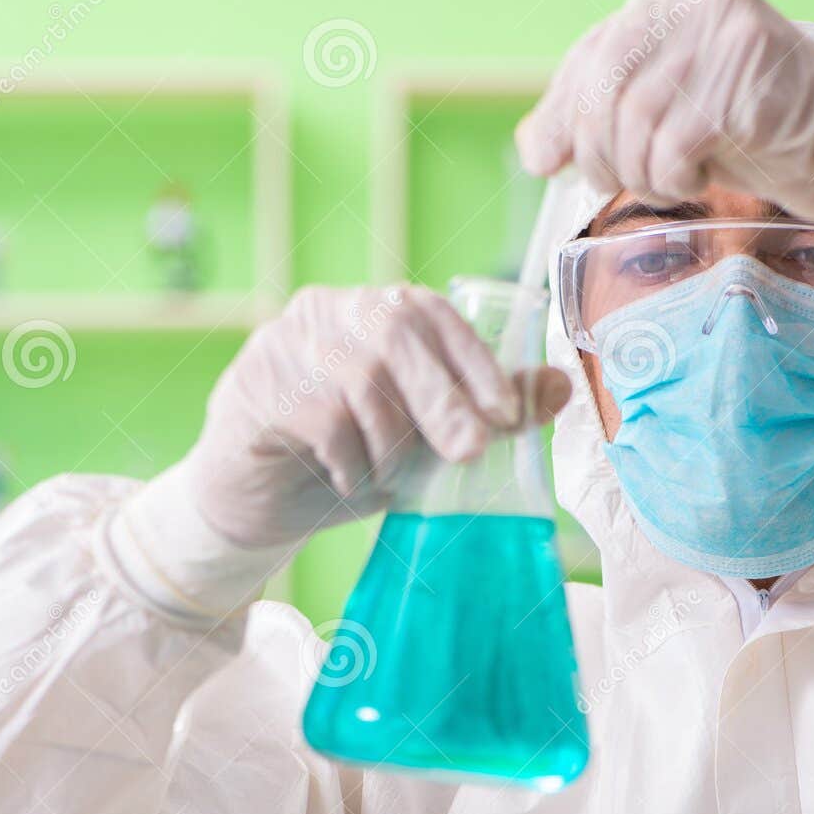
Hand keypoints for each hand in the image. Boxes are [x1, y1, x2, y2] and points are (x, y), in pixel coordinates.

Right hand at [173, 285, 571, 549]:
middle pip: (395, 335)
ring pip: (359, 380)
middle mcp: (329, 311)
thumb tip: (560, 387)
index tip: (507, 413)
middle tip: (470, 452)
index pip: (433, 314)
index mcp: (376, 309)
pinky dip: (347, 459)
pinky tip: (345, 478)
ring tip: (390, 479)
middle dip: (442, 400)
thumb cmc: (349, 459)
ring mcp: (285, 343)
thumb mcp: (424, 440)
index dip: (476, 360)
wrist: (255, 503)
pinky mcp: (253, 385)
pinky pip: (319, 418)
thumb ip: (486, 411)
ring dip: (389, 443)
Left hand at [515, 0, 813, 251]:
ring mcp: (729, 35)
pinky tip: (695, 180)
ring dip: (638, 171)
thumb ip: (605, 123)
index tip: (552, 162)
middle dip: (597, 150)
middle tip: (617, 185)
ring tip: (667, 185)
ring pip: (635, 116)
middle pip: (604, 84)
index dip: (562, 115)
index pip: (590, 55)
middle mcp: (700, 3)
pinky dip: (672, 175)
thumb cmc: (764, 140)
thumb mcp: (672, 125)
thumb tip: (533, 149)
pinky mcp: (753, 78)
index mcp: (674, 3)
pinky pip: (676, 139)